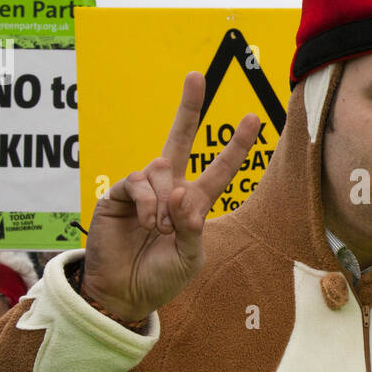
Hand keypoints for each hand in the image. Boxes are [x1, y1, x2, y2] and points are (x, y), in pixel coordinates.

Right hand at [82, 72, 260, 321]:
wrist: (122, 294)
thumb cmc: (160, 278)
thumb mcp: (189, 258)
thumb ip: (192, 227)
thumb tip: (181, 193)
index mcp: (193, 204)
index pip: (219, 170)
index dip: (236, 146)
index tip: (254, 119)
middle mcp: (169, 190)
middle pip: (180, 139)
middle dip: (189, 107)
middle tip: (195, 76)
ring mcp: (143, 190)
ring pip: (161, 168)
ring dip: (164, 200)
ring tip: (157, 228)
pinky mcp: (117, 195)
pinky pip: (137, 181)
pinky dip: (146, 201)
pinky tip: (145, 221)